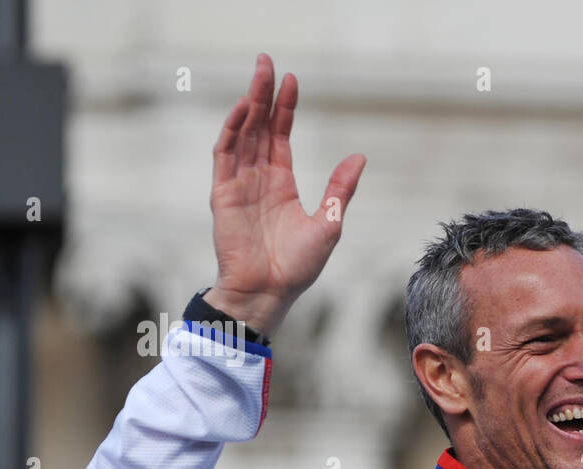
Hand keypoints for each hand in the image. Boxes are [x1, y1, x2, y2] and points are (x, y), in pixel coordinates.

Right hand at [205, 53, 366, 337]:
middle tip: (267, 62)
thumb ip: (340, 189)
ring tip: (258, 75)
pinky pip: (225, 155)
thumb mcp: (329, 223)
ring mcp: (239, 184)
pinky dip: (232, 131)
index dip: (285, 108)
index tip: (291, 81)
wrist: (269, 292)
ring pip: (243, 134)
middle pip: (259, 127)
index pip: (281, 136)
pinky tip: (243, 109)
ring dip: (249, 104)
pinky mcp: (223, 194)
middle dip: (263, 94)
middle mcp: (259, 179)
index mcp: (282, 185)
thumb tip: (359, 157)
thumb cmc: (297, 267)